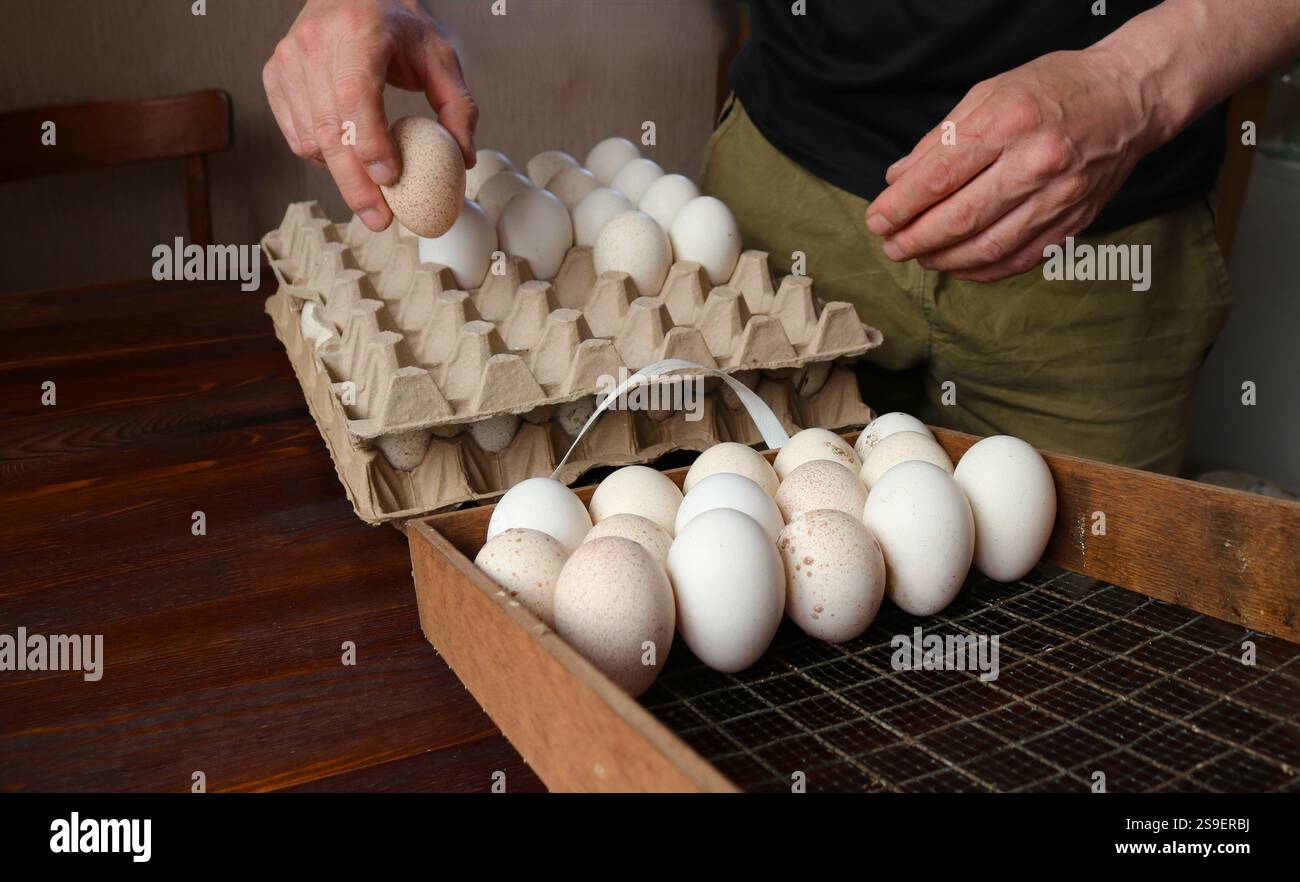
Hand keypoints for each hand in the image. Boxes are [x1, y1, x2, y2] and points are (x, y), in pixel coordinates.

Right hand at [263, 0, 477, 230]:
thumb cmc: (394, 24)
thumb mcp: (439, 55)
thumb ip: (457, 105)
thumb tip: (462, 158)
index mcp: (358, 33)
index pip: (356, 95)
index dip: (370, 142)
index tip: (390, 177)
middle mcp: (314, 44)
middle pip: (330, 129)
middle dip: (355, 183)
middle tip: (380, 219)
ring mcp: (288, 61)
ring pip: (310, 139)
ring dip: (341, 174)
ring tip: (371, 192)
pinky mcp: (275, 77)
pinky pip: (297, 135)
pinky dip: (322, 158)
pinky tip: (347, 161)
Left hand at [865, 49, 1158, 281]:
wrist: (1131, 97)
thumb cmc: (1054, 88)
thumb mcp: (990, 92)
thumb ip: (940, 139)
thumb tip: (898, 180)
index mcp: (1010, 121)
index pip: (940, 176)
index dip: (902, 205)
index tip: (877, 219)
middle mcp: (1037, 162)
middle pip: (960, 218)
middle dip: (915, 239)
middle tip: (891, 246)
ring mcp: (1060, 197)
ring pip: (987, 247)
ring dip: (944, 259)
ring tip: (919, 256)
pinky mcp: (1074, 222)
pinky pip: (1018, 259)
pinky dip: (981, 270)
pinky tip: (958, 266)